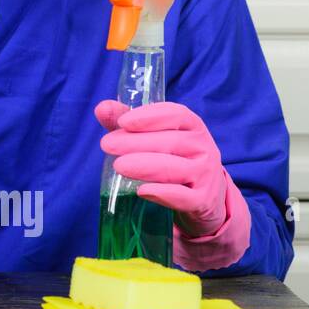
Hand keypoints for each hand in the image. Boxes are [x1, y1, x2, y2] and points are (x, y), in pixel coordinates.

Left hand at [96, 100, 238, 236]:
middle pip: (173, 142)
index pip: (177, 114)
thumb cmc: (172, 158)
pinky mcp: (203, 201)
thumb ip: (128, 123)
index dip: (150, 116)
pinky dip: (163, 193)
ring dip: (146, 166)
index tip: (123, 121)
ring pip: (177, 169)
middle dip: (136, 142)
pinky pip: (185, 197)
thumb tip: (102, 108)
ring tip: (119, 166)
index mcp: (193, 127)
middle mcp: (204, 148)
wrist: (203, 196)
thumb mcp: (154, 138)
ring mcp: (206, 175)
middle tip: (107, 144)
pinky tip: (142, 191)